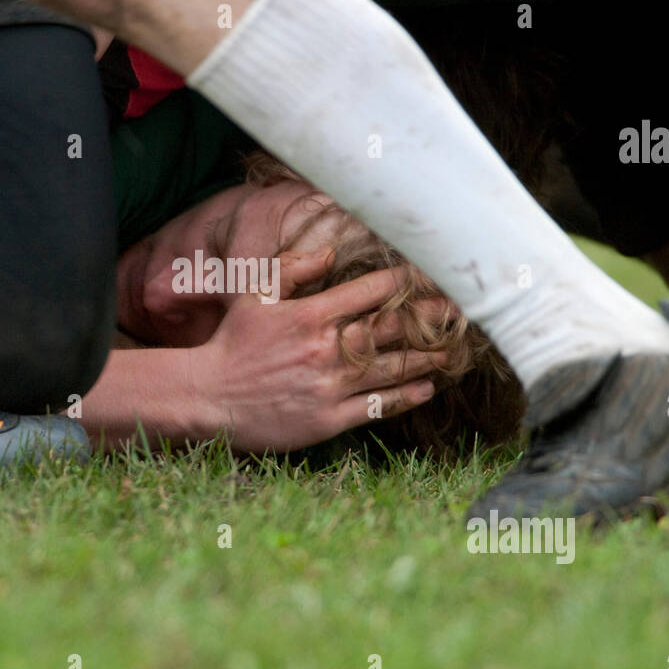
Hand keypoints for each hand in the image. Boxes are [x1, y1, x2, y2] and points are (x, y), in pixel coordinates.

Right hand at [189, 250, 447, 451]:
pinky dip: (405, 396)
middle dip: (428, 318)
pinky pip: (377, 406)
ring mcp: (329, 386)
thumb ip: (293, 268)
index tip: (429, 275)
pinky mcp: (329, 419)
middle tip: (459, 311)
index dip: (403, 282)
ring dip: (427, 358)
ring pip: (391, 369)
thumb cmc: (233, 342)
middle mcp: (325, 349)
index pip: (369, 292)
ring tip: (453, 350)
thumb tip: (330, 250)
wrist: (209, 397)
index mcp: (310, 314)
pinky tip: (427, 387)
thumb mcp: (255, 295)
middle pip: (391, 330)